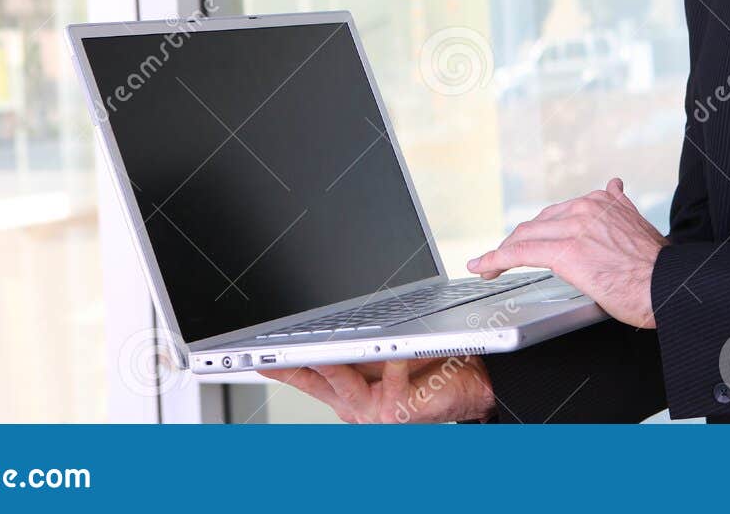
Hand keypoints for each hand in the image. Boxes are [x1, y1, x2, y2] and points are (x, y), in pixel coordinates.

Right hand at [258, 355, 493, 422]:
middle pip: (314, 380)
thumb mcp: (386, 354)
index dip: (277, 366)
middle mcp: (356, 407)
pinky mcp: (401, 409)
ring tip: (317, 343)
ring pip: (342, 380)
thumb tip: (333, 318)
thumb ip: (360, 345)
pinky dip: (390, 356)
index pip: (305, 376)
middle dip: (288, 365)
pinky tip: (391, 344)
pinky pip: (391, 375)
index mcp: (347, 394)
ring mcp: (376, 411)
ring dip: (329, 359)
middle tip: (266, 352)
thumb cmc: (433, 367)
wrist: (475, 387)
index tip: (254, 355)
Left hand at [466, 177, 668, 328]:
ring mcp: (574, 228)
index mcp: (602, 201)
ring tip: (488, 266)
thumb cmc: (657, 267)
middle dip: (517, 240)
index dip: (538, 228)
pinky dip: (495, 259)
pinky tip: (483, 267)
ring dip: (502, 251)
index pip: (557, 212)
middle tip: (502, 257)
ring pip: (525, 235)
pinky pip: (520, 252)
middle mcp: (586, 208)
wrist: (669, 285)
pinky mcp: (564, 252)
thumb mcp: (639, 224)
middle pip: (537, 222)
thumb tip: (614, 185)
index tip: (528, 238)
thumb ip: (619, 207)